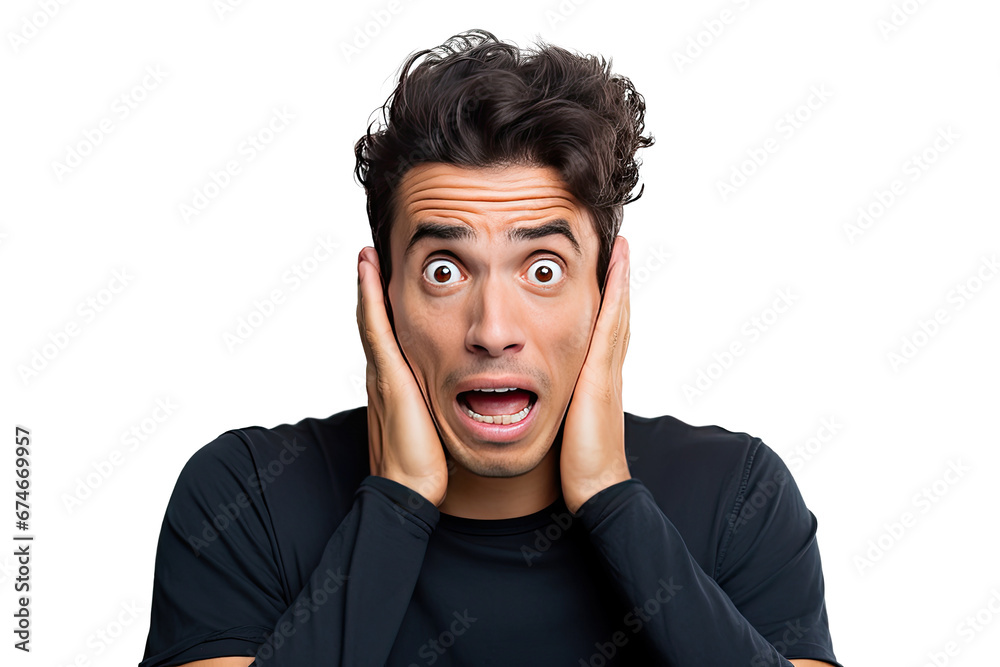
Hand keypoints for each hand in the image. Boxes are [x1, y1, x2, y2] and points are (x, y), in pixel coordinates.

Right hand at [357, 247, 448, 506]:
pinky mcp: (387, 375)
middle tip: (375, 256)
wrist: (408, 491)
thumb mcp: (436, 425)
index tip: (393, 283)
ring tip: (368, 253)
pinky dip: (370, 295)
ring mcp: (383, 372)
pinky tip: (369, 269)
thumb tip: (466, 402)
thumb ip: (441, 408)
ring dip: (369, 284)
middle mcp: (384, 372)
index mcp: (397, 383)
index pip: (391, 336)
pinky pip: (375, 326)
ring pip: (373, 318)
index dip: (388, 309)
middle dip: (375, 289)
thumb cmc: (426, 465)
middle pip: (377, 321)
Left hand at [560, 236, 631, 513]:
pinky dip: (617, 289)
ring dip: (619, 276)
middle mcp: (605, 368)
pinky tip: (617, 262)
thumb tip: (539, 398)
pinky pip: (612, 320)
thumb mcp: (562, 423)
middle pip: (613, 314)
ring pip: (617, 311)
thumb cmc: (575, 462)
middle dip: (615, 281)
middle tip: (617, 246)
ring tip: (620, 244)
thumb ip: (556, 404)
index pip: (600, 330)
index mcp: (593, 379)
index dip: (602, 302)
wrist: (595, 487)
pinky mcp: (603, 371)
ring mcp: (608, 367)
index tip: (597, 273)